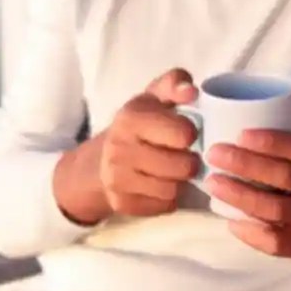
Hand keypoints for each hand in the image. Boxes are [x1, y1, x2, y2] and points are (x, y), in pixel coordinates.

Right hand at [53, 69, 201, 223]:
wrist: (99, 159)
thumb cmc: (140, 123)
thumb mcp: (154, 96)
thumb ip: (174, 84)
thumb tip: (191, 91)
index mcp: (130, 118)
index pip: (183, 134)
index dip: (191, 133)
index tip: (187, 133)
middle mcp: (119, 150)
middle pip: (183, 166)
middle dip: (190, 161)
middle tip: (184, 155)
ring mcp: (117, 180)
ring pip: (174, 189)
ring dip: (179, 181)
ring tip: (173, 169)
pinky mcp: (122, 204)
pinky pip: (164, 206)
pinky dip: (168, 198)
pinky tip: (160, 184)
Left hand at [205, 126, 290, 264]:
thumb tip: (250, 115)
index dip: (272, 142)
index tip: (240, 134)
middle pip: (285, 177)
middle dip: (245, 164)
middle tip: (214, 154)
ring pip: (276, 209)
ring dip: (241, 196)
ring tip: (213, 183)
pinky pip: (276, 242)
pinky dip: (251, 233)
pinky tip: (230, 221)